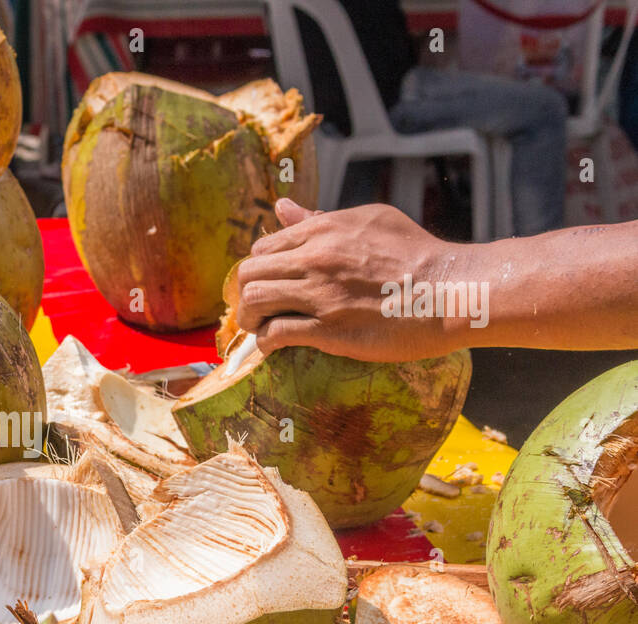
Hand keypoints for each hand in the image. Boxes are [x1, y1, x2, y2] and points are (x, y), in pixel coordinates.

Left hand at [235, 200, 464, 361]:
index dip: (260, 268)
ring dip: (250, 319)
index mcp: (323, 229)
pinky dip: (266, 342)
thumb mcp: (369, 220)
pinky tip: (274, 345)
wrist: (450, 290)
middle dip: (246, 294)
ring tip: (261, 327)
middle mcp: (315, 258)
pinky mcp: (329, 328)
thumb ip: (321, 218)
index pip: (263, 247)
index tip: (269, 284)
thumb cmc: (416, 254)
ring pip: (255, 302)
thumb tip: (282, 206)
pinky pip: (276, 334)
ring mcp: (320, 294)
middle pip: (249, 274)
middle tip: (257, 309)